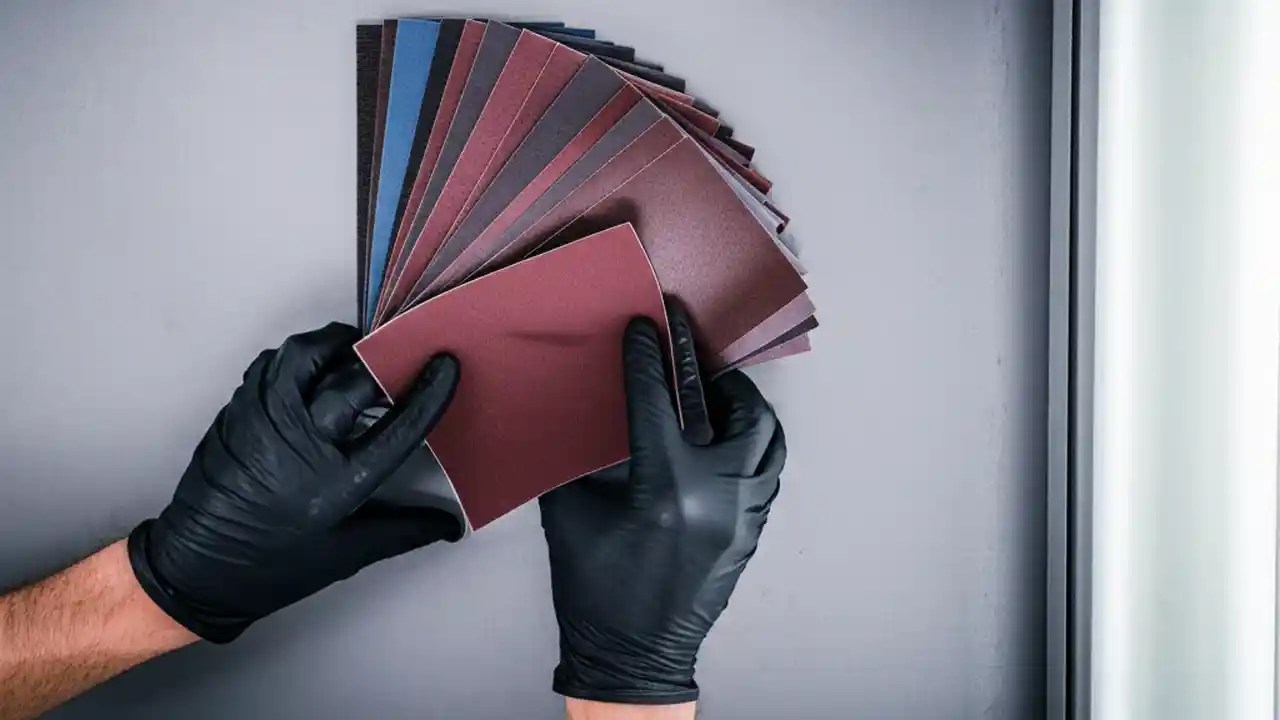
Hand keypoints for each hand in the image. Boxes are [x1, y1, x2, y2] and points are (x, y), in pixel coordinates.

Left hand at [128, 322, 461, 642]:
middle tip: (405, 358)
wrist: (194, 571)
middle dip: (385, 363)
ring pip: (305, 355)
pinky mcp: (237, 411)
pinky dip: (302, 356)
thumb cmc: (269, 567)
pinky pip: (273, 365)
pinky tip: (317, 369)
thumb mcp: (347, 555)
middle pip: (354, 381)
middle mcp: (299, 444)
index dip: (427, 392)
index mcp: (336, 484)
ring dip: (338, 346)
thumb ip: (404, 531)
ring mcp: (262, 421)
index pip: (395, 426)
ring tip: (359, 352)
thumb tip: (449, 526)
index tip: (446, 364)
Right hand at [539, 309, 785, 704]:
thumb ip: (584, 455)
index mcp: (666, 491)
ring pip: (766, 437)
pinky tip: (727, 433)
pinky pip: (767, 469)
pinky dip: (753, 441)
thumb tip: (590, 406)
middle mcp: (716, 498)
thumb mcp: (571, 514)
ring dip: (741, 405)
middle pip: (733, 408)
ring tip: (713, 387)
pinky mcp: (752, 531)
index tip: (643, 326)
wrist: (631, 657)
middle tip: (687, 345)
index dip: (646, 357)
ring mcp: (743, 516)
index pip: (658, 402)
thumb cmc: (594, 594)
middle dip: (707, 369)